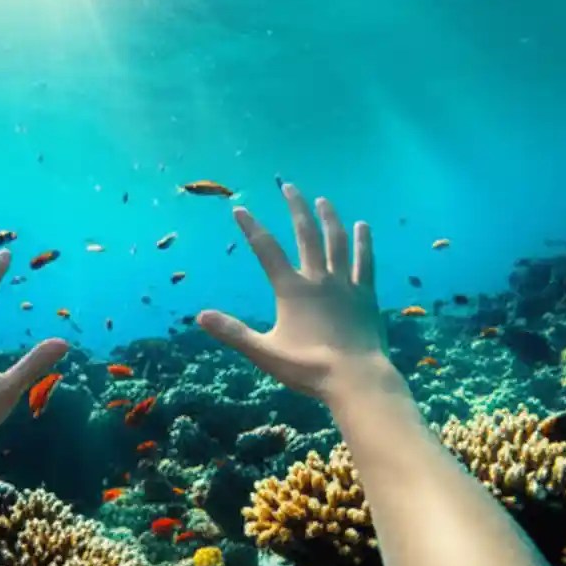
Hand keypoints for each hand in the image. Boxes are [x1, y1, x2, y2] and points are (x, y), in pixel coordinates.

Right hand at [198, 184, 391, 401]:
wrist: (355, 378)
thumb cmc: (307, 368)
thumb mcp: (264, 352)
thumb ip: (232, 332)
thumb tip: (200, 316)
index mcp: (291, 290)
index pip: (266, 250)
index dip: (251, 227)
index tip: (239, 208)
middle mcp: (318, 279)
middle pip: (305, 235)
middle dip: (296, 209)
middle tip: (289, 186)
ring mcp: (344, 284)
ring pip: (337, 242)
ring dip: (329, 218)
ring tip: (323, 200)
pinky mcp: (365, 294)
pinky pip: (365, 261)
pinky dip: (364, 242)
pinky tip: (364, 226)